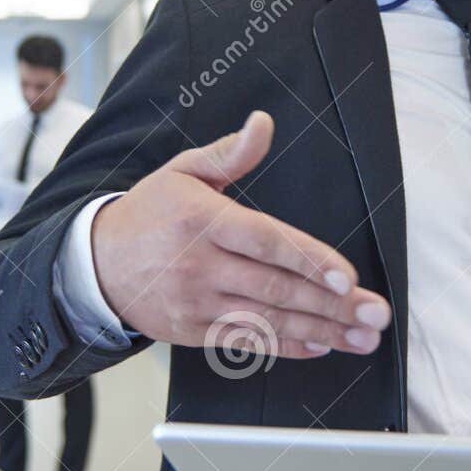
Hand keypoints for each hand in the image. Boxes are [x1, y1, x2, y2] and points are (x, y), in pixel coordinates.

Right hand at [92, 110, 390, 358]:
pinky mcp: (194, 332)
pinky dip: (288, 346)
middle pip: (277, 288)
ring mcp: (198, 303)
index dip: (310, 261)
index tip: (347, 278)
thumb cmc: (149, 214)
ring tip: (363, 338)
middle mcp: (202, 265)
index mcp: (204, 220)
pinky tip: (322, 345)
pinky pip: (248, 341)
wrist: (95, 265)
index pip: (267, 242)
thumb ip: (230, 153)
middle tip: (376, 315)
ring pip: (269, 320)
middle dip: (333, 305)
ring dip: (323, 330)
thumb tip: (263, 124)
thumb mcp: (183, 171)